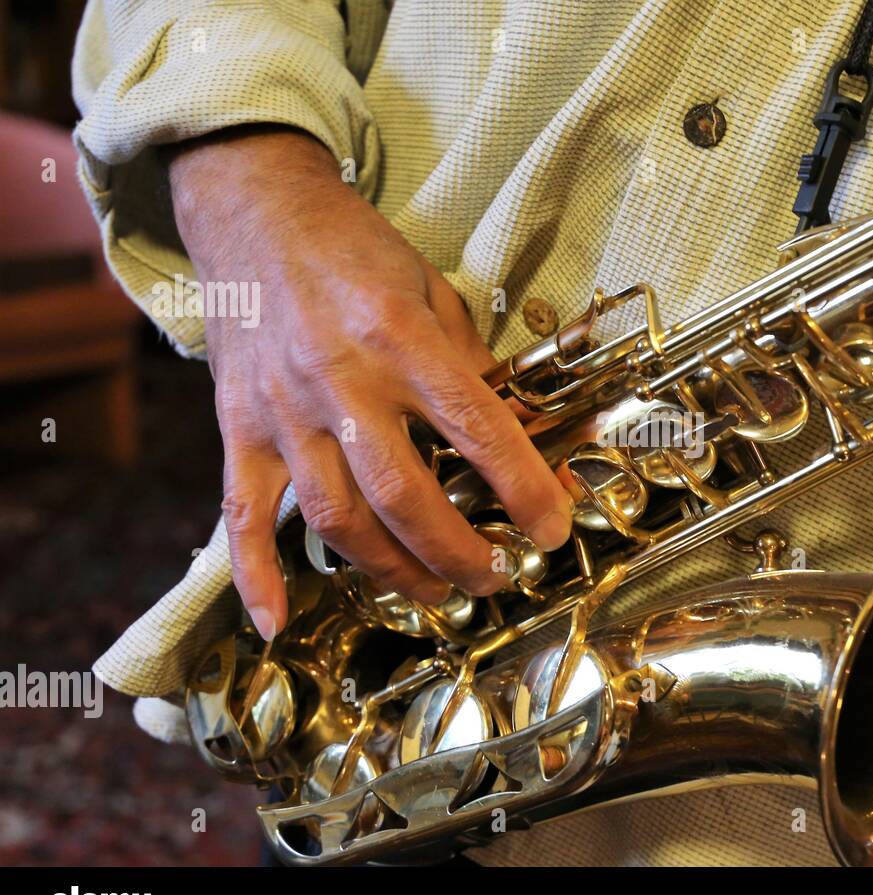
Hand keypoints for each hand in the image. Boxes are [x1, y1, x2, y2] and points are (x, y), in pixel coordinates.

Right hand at [170, 127, 571, 639]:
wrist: (255, 212)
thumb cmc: (358, 252)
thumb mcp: (434, 293)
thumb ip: (473, 369)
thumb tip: (529, 441)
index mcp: (402, 338)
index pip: (476, 429)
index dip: (523, 489)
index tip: (554, 531)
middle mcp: (341, 380)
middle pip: (403, 493)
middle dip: (457, 551)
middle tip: (494, 579)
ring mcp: (283, 411)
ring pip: (336, 516)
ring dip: (390, 570)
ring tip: (433, 594)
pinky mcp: (239, 428)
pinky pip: (241, 514)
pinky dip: (255, 576)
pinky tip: (275, 624)